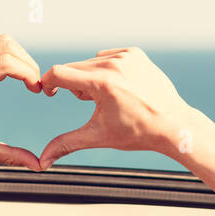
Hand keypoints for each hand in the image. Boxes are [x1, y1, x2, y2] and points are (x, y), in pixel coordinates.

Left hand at [0, 35, 42, 169]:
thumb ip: (7, 155)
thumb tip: (37, 166)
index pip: (6, 63)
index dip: (29, 73)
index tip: (36, 90)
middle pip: (7, 46)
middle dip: (28, 63)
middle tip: (35, 85)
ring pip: (0, 41)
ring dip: (19, 56)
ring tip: (27, 79)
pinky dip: (7, 54)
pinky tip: (12, 74)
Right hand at [38, 47, 191, 168]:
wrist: (172, 124)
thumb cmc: (137, 132)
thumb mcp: (98, 136)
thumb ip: (66, 144)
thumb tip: (42, 162)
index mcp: (103, 83)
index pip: (59, 73)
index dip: (48, 83)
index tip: (50, 93)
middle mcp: (114, 64)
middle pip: (74, 68)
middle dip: (74, 86)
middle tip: (91, 104)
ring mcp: (126, 56)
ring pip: (90, 62)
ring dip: (90, 77)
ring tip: (108, 98)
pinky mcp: (135, 53)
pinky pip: (107, 56)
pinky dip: (105, 69)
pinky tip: (117, 87)